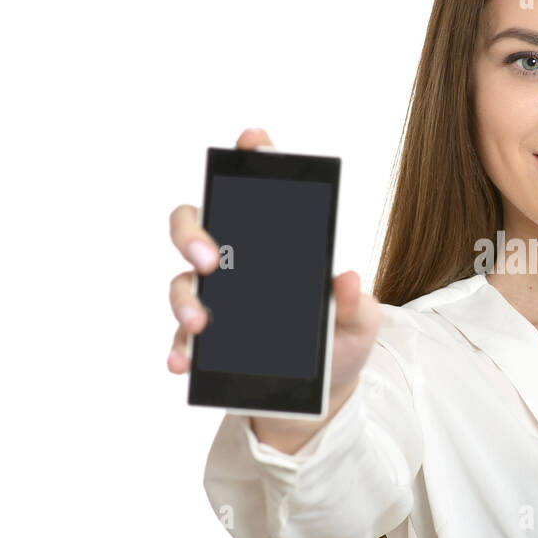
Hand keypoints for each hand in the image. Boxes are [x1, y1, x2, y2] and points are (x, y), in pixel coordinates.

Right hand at [168, 127, 381, 452]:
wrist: (322, 396)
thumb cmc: (340, 345)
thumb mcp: (359, 325)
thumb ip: (354, 304)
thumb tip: (348, 277)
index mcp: (277, 245)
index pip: (259, 190)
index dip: (253, 157)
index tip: (253, 140)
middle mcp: (238, 263)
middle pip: (196, 225)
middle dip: (193, 233)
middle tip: (210, 256)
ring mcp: (215, 299)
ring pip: (182, 281)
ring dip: (185, 299)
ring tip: (200, 324)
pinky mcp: (204, 341)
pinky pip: (181, 337)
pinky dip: (179, 347)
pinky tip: (183, 361)